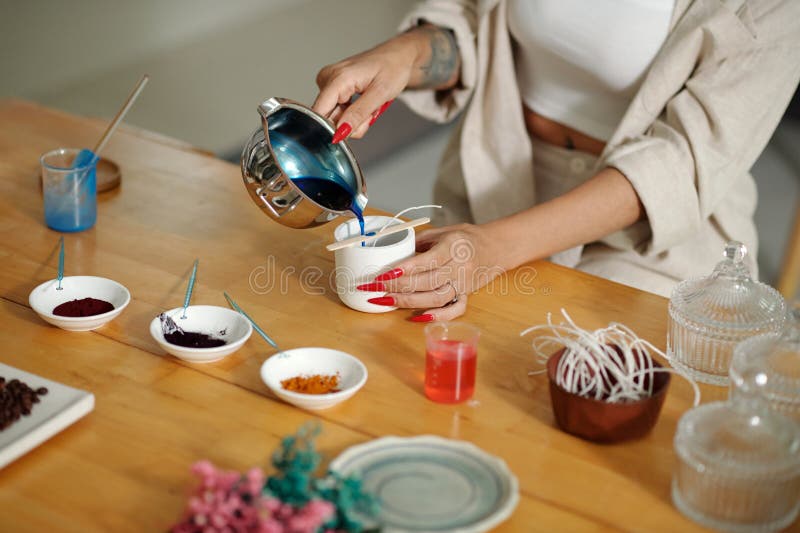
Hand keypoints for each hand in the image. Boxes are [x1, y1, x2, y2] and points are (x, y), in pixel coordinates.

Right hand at [313, 34, 418, 140]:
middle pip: (329, 117)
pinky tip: (364, 103)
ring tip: (370, 106)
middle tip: (370, 114)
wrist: (398, 56)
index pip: (320, 113)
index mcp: (338, 78)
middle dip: (351, 123)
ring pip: (335, 117)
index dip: (334, 128)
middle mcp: (328, 78)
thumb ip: (358, 114)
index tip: (355, 128)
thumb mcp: (380, 94)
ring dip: (355, 119)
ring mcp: (329, 82)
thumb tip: (340, 131)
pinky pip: (338, 110)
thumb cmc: (393, 68)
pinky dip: (354, 113)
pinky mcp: (334, 87)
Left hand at [359, 224, 507, 320]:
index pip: (428, 260)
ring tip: (384, 300)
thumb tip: (392, 251)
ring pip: (435, 298)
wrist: (496, 247)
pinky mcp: (466, 295)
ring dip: (407, 302)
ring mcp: (464, 284)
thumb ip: (419, 241)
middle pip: (427, 282)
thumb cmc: (465, 237)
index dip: (405, 269)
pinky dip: (435, 317)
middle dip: (397, 286)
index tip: (384, 273)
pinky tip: (415, 318)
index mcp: (454, 246)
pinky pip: (453, 310)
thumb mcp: (443, 230)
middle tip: (374, 287)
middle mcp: (460, 267)